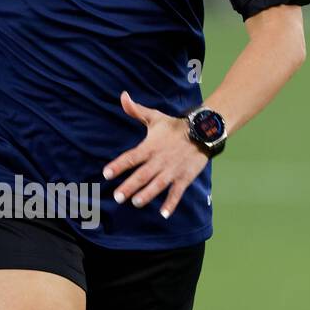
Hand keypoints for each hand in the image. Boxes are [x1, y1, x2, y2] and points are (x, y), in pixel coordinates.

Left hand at [102, 90, 208, 218]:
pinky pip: (177, 192)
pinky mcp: (184, 177)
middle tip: (117, 197)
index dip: (118, 165)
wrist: (203, 130)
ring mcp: (172, 170)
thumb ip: (136, 110)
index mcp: (150, 147)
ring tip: (136, 202)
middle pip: (142, 175)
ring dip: (147, 195)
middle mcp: (159, 160)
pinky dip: (171, 203)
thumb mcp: (155, 117)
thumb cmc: (175, 126)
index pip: (130, 157)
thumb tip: (122, 96)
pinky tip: (164, 214)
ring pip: (157, 185)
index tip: (106, 173)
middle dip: (129, 186)